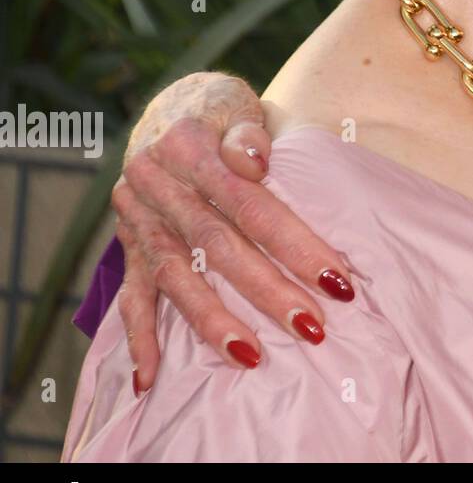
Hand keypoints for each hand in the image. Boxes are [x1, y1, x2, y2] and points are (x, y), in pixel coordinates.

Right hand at [111, 72, 358, 392]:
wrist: (167, 108)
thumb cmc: (220, 110)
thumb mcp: (236, 103)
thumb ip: (247, 132)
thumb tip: (255, 161)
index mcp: (187, 147)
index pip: (249, 203)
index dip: (293, 242)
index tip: (336, 278)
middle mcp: (156, 184)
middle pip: (217, 246)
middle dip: (267, 291)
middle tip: (312, 327)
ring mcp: (137, 218)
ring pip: (178, 277)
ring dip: (214, 323)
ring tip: (252, 357)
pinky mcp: (128, 244)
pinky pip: (132, 296)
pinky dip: (140, 338)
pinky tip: (152, 379)